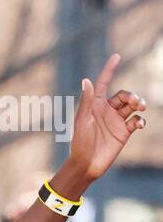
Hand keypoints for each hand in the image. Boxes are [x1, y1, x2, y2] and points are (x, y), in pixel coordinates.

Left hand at [68, 53, 146, 184]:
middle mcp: (108, 111)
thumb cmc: (80, 143)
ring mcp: (117, 121)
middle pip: (124, 95)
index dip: (110, 69)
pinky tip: (140, 124)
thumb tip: (86, 80)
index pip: (104, 83)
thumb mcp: (82, 121)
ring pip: (132, 106)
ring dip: (139, 103)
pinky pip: (136, 121)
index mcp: (96, 105)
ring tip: (141, 107)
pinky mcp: (124, 133)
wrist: (86, 165)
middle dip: (132, 95)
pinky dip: (141, 120)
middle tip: (135, 102)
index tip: (116, 56)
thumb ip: (87, 101)